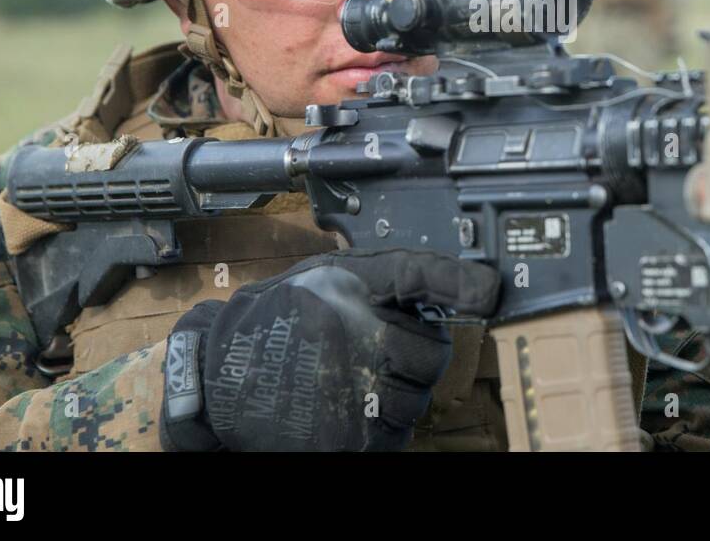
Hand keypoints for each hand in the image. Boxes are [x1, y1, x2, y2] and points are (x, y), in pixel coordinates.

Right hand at [161, 248, 499, 450]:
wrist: (220, 374)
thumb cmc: (281, 319)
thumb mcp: (331, 276)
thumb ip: (392, 279)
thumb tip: (467, 286)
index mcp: (351, 284)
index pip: (420, 274)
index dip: (460, 283)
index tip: (489, 292)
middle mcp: (355, 332)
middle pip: (434, 350)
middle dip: (419, 351)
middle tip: (385, 345)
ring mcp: (354, 386)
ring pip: (419, 395)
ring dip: (401, 390)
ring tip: (361, 375)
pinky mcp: (350, 435)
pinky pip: (398, 431)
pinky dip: (385, 422)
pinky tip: (357, 403)